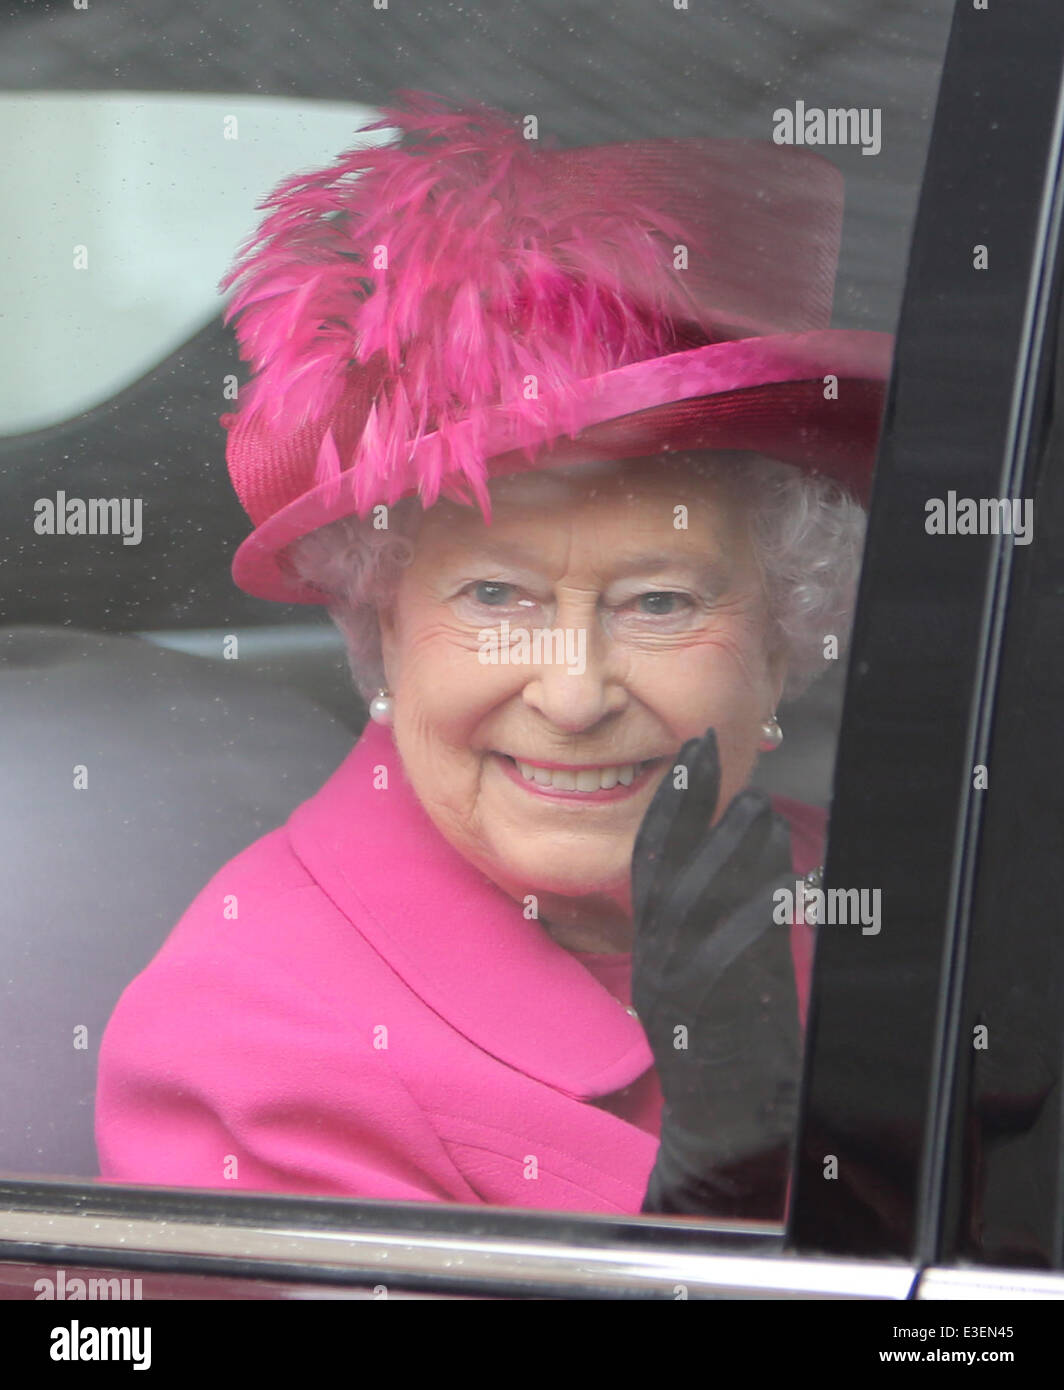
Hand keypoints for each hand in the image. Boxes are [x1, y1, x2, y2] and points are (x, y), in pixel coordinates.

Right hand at [631, 726, 802, 1218]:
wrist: (728, 1127)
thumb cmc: (732, 1045)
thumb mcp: (713, 969)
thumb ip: (721, 912)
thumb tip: (750, 841)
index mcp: (652, 947)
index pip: (649, 858)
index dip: (669, 802)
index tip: (689, 752)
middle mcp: (653, 958)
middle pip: (662, 864)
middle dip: (685, 802)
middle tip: (709, 750)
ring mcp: (675, 983)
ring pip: (693, 896)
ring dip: (728, 846)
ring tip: (762, 810)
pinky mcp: (708, 1009)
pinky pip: (731, 946)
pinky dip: (759, 909)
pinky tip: (789, 884)